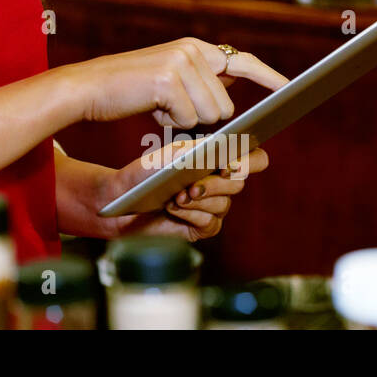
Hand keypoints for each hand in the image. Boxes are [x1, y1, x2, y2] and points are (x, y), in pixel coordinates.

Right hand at [65, 38, 287, 128]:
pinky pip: (189, 118)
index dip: (268, 78)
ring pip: (211, 115)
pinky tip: (150, 107)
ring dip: (186, 121)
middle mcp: (192, 50)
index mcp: (194, 48)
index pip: (242, 62)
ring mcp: (181, 63)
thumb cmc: (127, 90)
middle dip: (201, 117)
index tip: (290, 88)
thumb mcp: (168, 80)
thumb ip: (199, 83)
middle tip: (167, 106)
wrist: (87, 87)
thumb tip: (228, 108)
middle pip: (225, 106)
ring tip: (157, 104)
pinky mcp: (169, 80)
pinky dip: (170, 122)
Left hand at [110, 141, 269, 242]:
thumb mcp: (166, 156)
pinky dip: (190, 215)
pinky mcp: (205, 226)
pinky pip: (210, 222)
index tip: (227, 164)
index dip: (249, 161)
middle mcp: (221, 182)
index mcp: (217, 159)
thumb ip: (193, 151)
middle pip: (239, 183)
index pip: (254, 157)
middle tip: (191, 187)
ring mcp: (215, 205)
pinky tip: (173, 209)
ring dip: (196, 201)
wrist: (122, 200)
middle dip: (213, 185)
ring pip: (223, 204)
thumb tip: (217, 150)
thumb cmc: (144, 174)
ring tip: (175, 197)